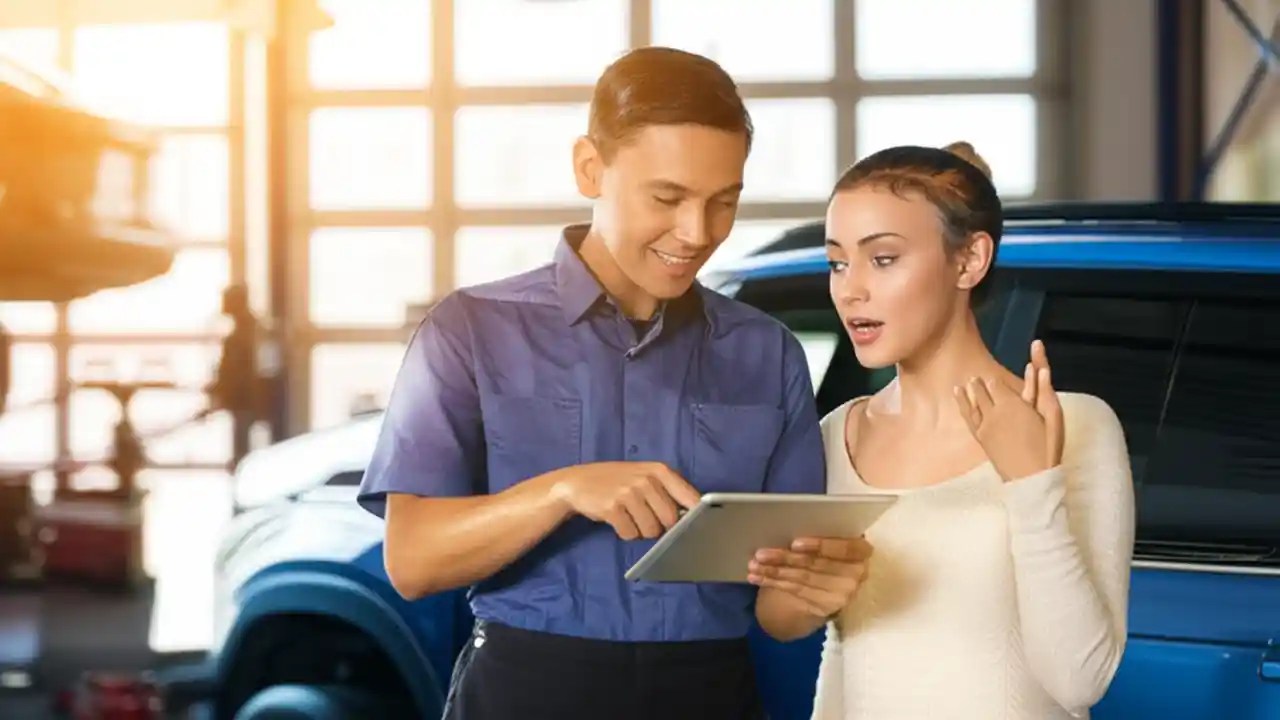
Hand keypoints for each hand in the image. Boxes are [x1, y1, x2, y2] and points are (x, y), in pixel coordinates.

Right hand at [550, 462, 700, 539]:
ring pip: (651, 531)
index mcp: (660, 470)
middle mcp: (646, 480)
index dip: (694, 516)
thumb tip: (693, 517)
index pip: (691, 498)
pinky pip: (630, 534)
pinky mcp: (613, 508)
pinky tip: (617, 520)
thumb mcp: (645, 476)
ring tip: (629, 516)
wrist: (577, 483)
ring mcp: (629, 493)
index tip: (695, 526)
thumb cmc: (617, 481)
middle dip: (660, 526)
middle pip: (671, 521)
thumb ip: (669, 491)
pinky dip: (625, 533)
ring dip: (641, 531)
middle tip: (645, 517)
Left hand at [748, 537, 872, 618]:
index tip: (795, 543)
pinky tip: (757, 577)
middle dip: (785, 558)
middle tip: (760, 554)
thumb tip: (785, 524)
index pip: (845, 549)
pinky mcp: (826, 607)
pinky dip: (773, 582)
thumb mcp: (831, 541)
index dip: (820, 546)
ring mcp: (842, 594)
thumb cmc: (828, 551)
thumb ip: (819, 533)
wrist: (832, 582)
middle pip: (816, 564)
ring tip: (753, 565)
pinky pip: (795, 591)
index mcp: (861, 550)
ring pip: (802, 579)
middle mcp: (857, 574)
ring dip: (774, 572)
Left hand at [953, 339, 1064, 481]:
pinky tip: (957, 395)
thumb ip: (1043, 390)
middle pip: (983, 392)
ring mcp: (984, 426)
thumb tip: (1037, 368)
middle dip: (980, 383)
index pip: (997, 384)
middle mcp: (993, 412)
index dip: (996, 380)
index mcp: (1011, 404)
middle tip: (975, 376)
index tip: (994, 376)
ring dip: (970, 391)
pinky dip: (961, 403)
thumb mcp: (1053, 416)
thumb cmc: (1048, 447)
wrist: (1031, 477)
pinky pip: (967, 416)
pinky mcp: (981, 439)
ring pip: (973, 402)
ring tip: (965, 382)